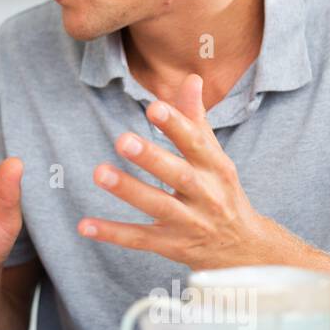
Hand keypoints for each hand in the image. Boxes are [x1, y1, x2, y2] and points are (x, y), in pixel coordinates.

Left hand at [78, 74, 269, 271]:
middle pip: (178, 174)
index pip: (196, 143)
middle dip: (151, 157)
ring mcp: (189, 223)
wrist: (245, 250)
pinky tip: (85, 225)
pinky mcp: (172, 246)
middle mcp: (205, 195)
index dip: (176, 124)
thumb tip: (191, 78)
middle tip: (122, 139)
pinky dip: (112, 233)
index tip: (155, 106)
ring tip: (99, 173)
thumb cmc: (222, 193)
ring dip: (129, 190)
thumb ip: (196, 120)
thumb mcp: (216, 159)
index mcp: (216, 168)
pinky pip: (140, 239)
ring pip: (158, 206)